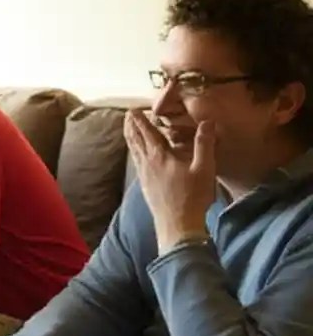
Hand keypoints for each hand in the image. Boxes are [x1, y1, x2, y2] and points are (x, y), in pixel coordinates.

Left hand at [125, 112, 216, 251]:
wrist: (178, 226)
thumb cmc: (192, 197)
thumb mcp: (204, 168)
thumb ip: (204, 143)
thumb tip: (207, 121)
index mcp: (160, 156)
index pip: (146, 132)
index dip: (140, 120)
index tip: (133, 109)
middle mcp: (147, 164)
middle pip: (135, 140)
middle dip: (131, 126)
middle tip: (127, 115)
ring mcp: (144, 176)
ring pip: (134, 152)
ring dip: (131, 138)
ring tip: (129, 129)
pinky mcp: (145, 186)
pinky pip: (137, 162)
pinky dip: (135, 152)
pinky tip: (137, 155)